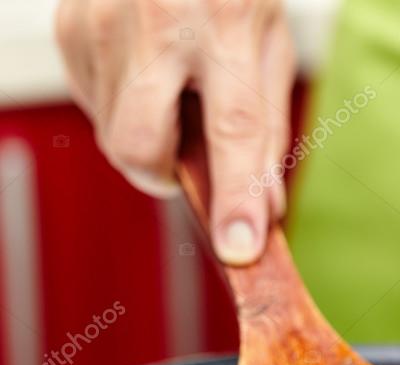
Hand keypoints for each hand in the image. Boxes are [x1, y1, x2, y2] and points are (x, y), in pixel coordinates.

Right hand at [55, 0, 295, 263]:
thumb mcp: (272, 47)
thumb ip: (269, 132)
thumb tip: (261, 211)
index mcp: (224, 24)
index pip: (233, 131)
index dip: (236, 197)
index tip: (238, 246)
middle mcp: (156, 24)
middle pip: (141, 146)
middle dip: (165, 174)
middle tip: (188, 159)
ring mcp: (100, 25)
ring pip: (113, 135)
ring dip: (148, 137)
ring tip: (173, 90)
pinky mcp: (69, 29)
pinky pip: (92, 106)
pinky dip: (121, 108)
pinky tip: (145, 73)